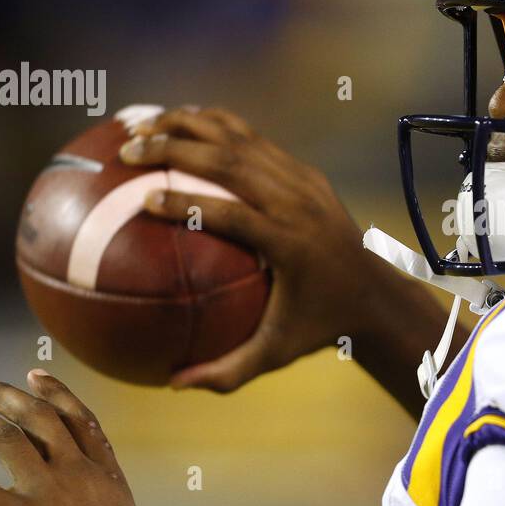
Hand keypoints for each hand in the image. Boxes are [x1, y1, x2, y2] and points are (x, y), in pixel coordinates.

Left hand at [0, 370, 146, 505]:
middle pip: (39, 418)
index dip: (56, 393)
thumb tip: (79, 499)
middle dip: (6, 394)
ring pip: (6, 437)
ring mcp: (47, 489)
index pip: (79, 420)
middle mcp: (76, 472)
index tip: (34, 374)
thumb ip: (97, 500)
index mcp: (104, 474)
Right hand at [119, 106, 380, 391]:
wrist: (377, 294)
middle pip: (231, 163)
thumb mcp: (277, 354)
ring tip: (139, 122)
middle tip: (127, 149)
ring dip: (188, 125)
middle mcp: (298, 205)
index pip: (234, 215)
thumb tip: (173, 383)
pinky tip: (176, 124)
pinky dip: (215, 127)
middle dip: (175, 148)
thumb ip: (228, 371)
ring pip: (241, 139)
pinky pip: (255, 140)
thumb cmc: (319, 328)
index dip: (189, 203)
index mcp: (290, 245)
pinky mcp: (306, 172)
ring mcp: (304, 182)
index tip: (145, 200)